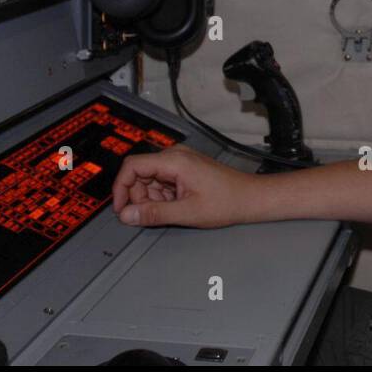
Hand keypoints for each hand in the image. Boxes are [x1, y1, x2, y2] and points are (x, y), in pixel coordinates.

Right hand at [111, 145, 255, 228]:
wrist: (250, 198)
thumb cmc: (227, 201)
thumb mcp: (187, 213)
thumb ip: (154, 214)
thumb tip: (128, 215)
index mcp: (174, 161)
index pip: (132, 166)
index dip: (121, 188)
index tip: (121, 208)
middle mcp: (175, 156)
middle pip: (139, 173)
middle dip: (138, 196)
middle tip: (148, 215)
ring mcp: (180, 161)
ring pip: (150, 179)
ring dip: (152, 198)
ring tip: (172, 210)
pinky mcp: (185, 169)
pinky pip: (162, 181)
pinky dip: (162, 196)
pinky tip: (177, 205)